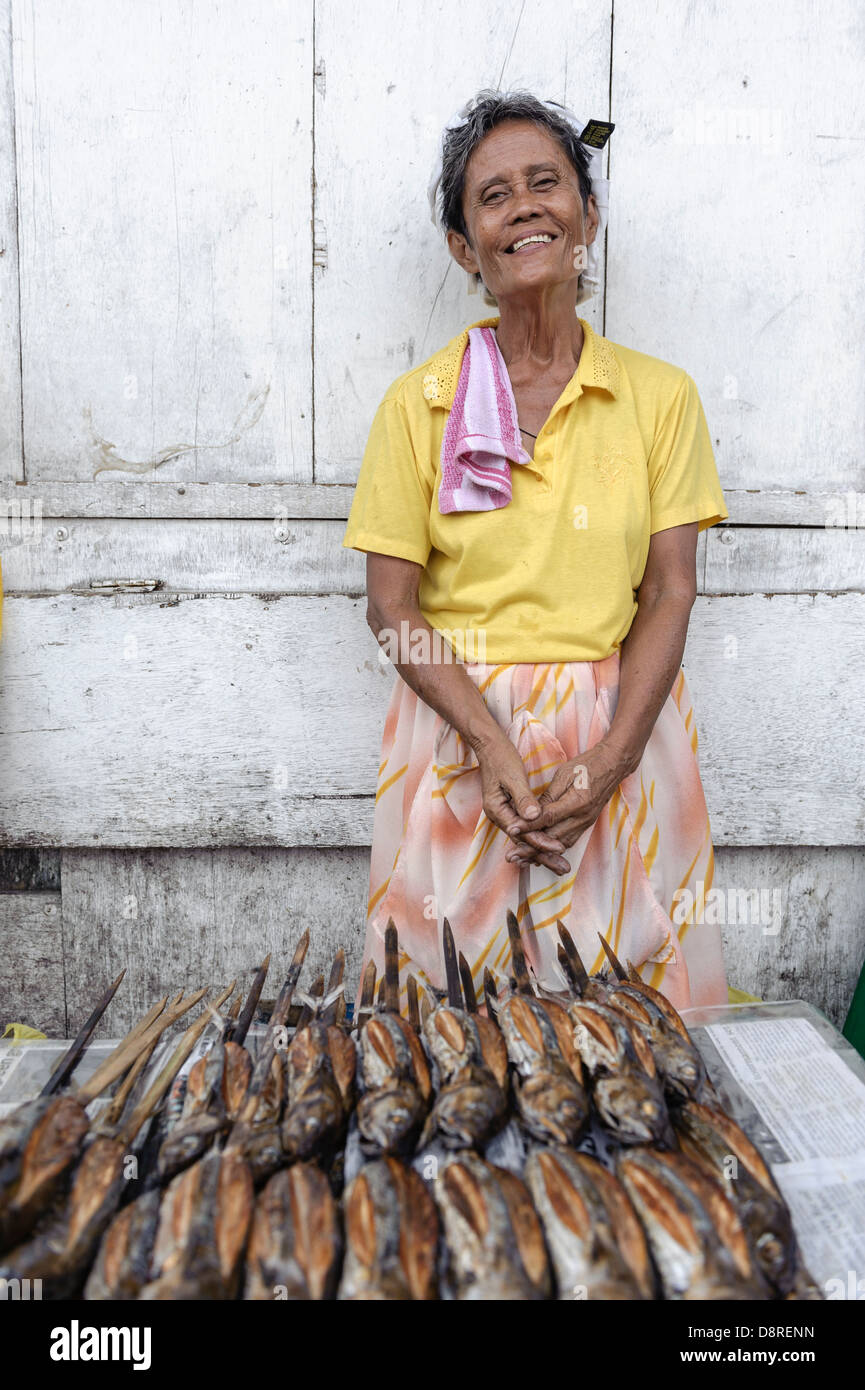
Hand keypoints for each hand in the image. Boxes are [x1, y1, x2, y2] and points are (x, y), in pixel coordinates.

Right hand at [475, 734, 570, 873]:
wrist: (490, 748)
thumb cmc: (502, 759)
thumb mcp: (513, 777)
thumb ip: (523, 798)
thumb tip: (534, 817)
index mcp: (497, 810)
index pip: (523, 832)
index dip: (542, 840)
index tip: (559, 848)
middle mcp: (500, 817)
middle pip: (524, 841)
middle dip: (544, 855)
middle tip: (563, 868)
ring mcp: (505, 815)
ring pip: (527, 838)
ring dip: (543, 850)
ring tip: (561, 864)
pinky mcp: (512, 811)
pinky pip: (527, 830)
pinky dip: (539, 838)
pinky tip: (551, 847)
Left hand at [504, 741, 627, 870]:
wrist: (613, 765)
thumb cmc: (587, 765)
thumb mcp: (564, 774)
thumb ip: (548, 796)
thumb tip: (531, 812)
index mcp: (577, 802)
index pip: (547, 818)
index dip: (528, 825)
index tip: (511, 830)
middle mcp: (583, 817)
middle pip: (552, 838)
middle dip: (530, 848)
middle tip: (511, 855)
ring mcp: (586, 823)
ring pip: (559, 845)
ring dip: (539, 853)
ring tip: (521, 859)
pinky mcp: (586, 825)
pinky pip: (567, 842)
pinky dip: (552, 849)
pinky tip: (539, 854)